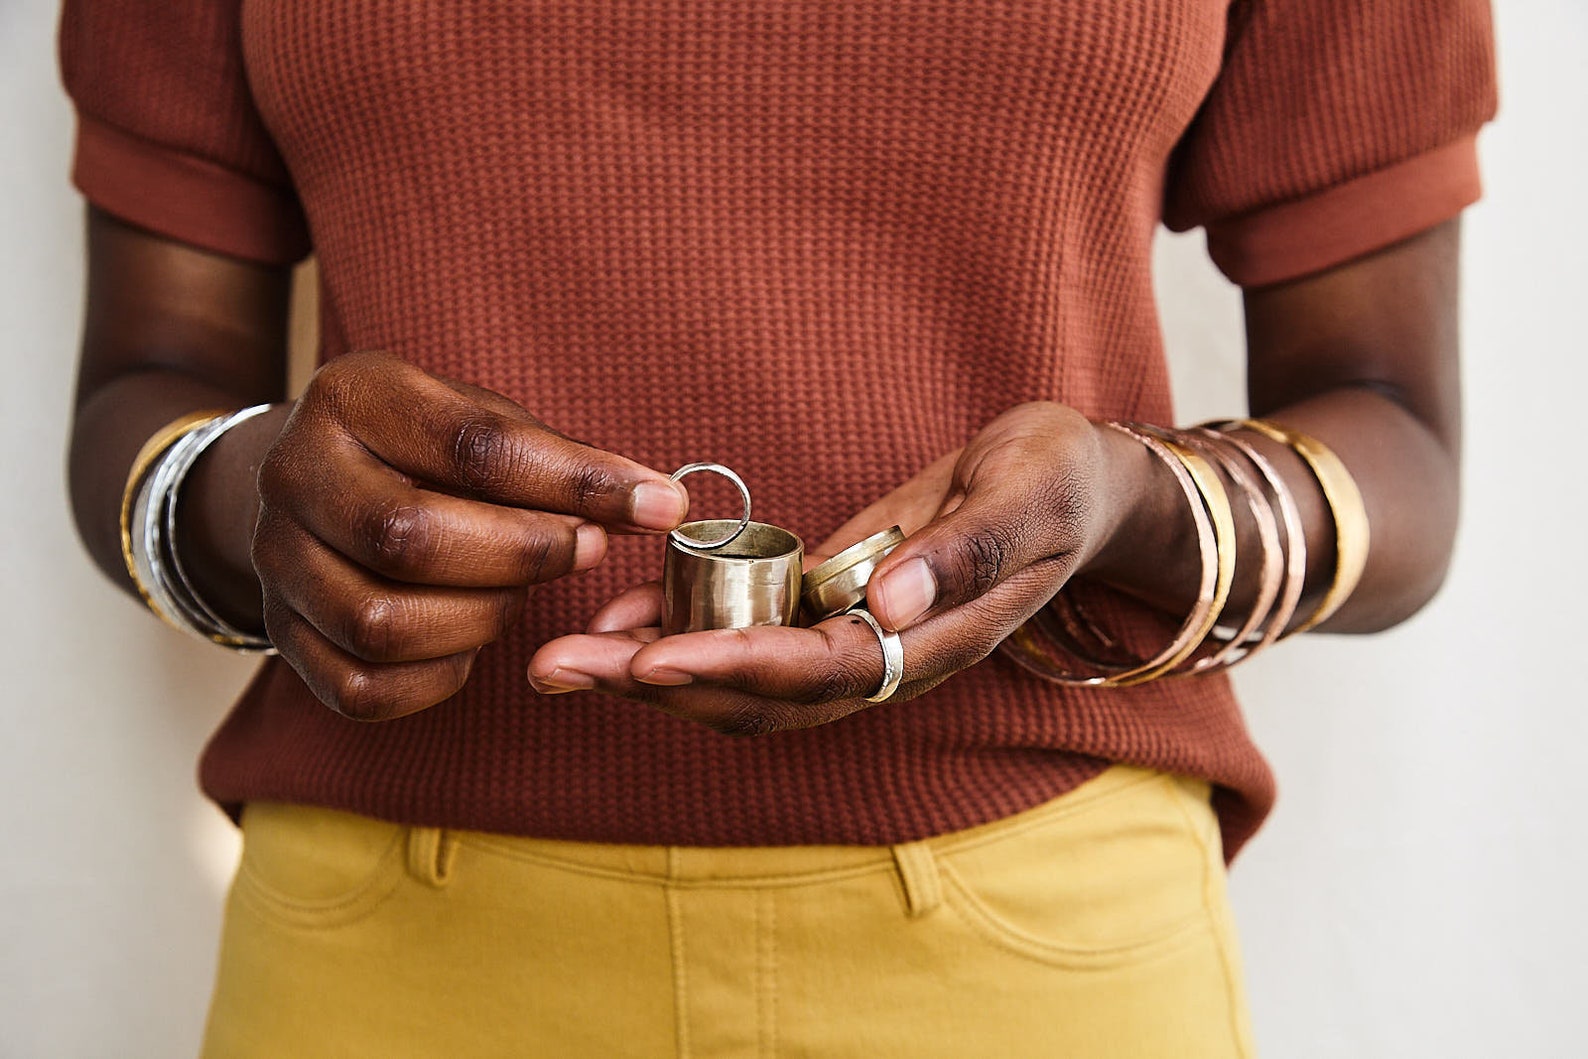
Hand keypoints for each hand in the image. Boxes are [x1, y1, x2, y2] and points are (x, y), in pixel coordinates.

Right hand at [252, 352, 688, 719]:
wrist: (317, 486)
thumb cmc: (423, 452)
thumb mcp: (483, 421)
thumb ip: (563, 463)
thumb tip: (662, 506)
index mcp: (350, 399)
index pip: (470, 445)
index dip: (575, 483)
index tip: (657, 506)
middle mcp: (293, 478)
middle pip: (411, 539)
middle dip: (525, 555)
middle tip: (583, 550)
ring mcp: (278, 564)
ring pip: (386, 623)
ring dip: (482, 617)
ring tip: (516, 590)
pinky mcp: (285, 639)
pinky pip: (368, 688)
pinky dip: (441, 673)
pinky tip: (469, 636)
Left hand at [528, 402, 1141, 733]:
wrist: (1073, 486)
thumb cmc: (1058, 482)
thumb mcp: (1031, 495)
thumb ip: (968, 551)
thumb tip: (891, 607)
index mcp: (936, 642)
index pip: (824, 671)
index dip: (736, 668)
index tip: (653, 660)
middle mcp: (885, 660)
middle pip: (759, 699)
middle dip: (656, 688)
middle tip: (555, 667)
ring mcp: (853, 641)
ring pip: (741, 685)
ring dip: (649, 675)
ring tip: (559, 657)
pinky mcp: (829, 608)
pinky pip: (746, 639)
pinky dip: (681, 633)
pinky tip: (622, 615)